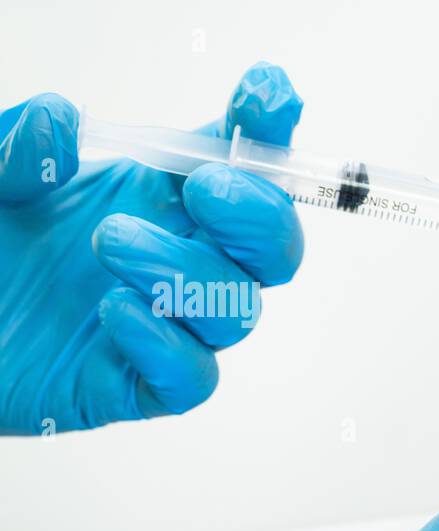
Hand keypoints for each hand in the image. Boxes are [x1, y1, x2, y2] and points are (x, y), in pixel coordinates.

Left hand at [0, 62, 304, 434]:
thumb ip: (22, 142)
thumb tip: (62, 123)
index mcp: (157, 200)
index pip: (240, 163)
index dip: (265, 130)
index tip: (264, 97)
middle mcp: (177, 261)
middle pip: (274, 249)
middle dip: (259, 218)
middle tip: (202, 191)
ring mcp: (165, 327)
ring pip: (237, 311)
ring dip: (188, 272)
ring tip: (109, 243)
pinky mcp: (137, 386)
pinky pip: (193, 380)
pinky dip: (168, 346)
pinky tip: (116, 312)